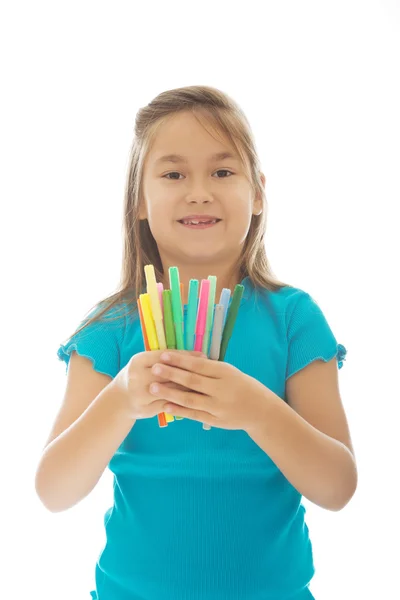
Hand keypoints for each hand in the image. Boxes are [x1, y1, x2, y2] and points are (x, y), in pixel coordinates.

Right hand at [111, 349, 205, 420]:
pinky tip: (197, 399)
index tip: (203, 356)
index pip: (166, 356)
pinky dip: (183, 401)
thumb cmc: (139, 376)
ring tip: (206, 385)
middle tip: (209, 372)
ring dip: (189, 387)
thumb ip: (165, 359)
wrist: (120, 400)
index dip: (185, 356)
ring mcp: (141, 393)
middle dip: (190, 371)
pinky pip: (169, 404)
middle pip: (169, 372)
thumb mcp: (146, 363)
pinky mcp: (146, 408)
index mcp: (139, 361)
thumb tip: (195, 355)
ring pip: (170, 389)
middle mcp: (138, 376)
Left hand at [148, 350, 269, 430]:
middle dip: (171, 374)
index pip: (199, 364)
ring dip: (170, 393)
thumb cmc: (242, 386)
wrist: (261, 410)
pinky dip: (179, 410)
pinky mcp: (215, 420)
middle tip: (154, 368)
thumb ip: (210, 368)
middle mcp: (221, 389)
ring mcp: (218, 406)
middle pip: (192, 381)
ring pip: (190, 399)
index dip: (180, 360)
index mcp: (225, 373)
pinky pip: (194, 414)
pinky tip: (165, 405)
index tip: (164, 355)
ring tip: (153, 387)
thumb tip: (184, 360)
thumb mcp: (230, 372)